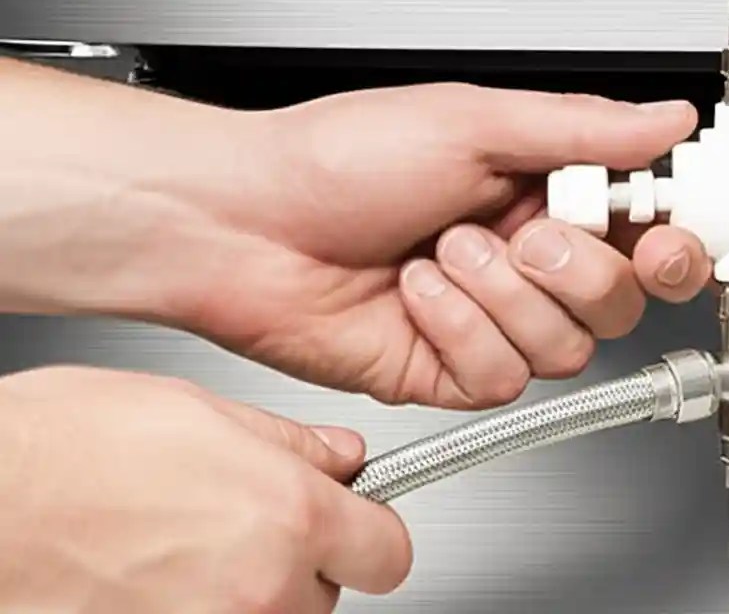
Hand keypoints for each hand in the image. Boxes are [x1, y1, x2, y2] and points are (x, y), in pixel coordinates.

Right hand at [0, 367, 410, 612]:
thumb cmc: (63, 448)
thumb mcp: (198, 410)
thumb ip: (289, 444)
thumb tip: (340, 457)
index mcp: (288, 517)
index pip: (388, 553)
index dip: (371, 532)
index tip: (354, 521)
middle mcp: (260, 592)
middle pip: (327, 594)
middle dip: (299, 563)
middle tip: (244, 524)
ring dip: (249, 596)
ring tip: (184, 549)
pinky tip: (154, 580)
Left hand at [169, 84, 728, 407]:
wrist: (245, 221)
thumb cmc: (338, 157)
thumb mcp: (474, 120)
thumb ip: (586, 131)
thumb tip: (667, 120)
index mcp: (554, 192)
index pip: (667, 227)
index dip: (723, 250)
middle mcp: (536, 259)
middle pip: (631, 298)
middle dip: (591, 268)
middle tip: (544, 230)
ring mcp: (500, 319)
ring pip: (572, 344)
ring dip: (506, 293)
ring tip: (449, 246)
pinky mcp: (459, 369)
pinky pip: (504, 376)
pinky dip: (459, 330)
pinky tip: (419, 291)